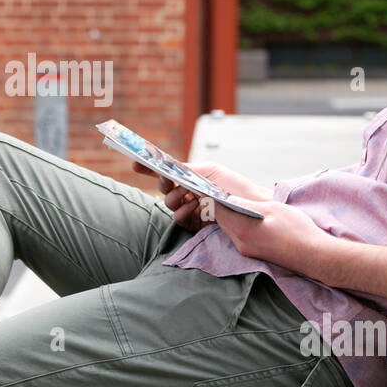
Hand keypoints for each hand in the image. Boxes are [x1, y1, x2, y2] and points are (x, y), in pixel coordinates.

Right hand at [130, 160, 267, 232]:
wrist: (251, 206)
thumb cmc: (234, 186)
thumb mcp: (210, 171)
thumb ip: (187, 169)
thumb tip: (167, 168)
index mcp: (190, 177)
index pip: (165, 172)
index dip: (149, 168)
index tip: (135, 162)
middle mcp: (187, 192)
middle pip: (163, 188)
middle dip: (163, 183)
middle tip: (168, 179)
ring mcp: (189, 208)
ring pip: (168, 203)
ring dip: (176, 197)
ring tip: (190, 195)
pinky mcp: (194, 223)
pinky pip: (178, 218)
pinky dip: (183, 211)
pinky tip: (195, 206)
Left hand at [212, 196, 328, 271]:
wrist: (314, 255)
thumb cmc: (296, 230)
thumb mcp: (272, 208)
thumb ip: (248, 204)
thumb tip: (230, 198)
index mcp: (243, 229)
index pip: (219, 211)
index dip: (218, 197)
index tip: (220, 188)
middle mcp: (240, 243)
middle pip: (223, 221)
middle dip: (223, 207)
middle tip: (228, 193)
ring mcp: (247, 250)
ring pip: (230, 229)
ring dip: (232, 217)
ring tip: (241, 205)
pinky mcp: (254, 254)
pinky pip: (240, 236)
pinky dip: (240, 225)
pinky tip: (251, 219)